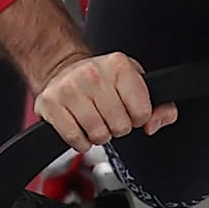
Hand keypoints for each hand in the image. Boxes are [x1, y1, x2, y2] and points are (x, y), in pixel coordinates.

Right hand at [34, 52, 175, 151]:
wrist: (62, 69)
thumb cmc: (102, 80)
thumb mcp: (134, 83)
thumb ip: (157, 106)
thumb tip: (153, 125)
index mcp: (119, 65)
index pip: (142, 112)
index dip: (138, 117)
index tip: (128, 111)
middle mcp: (93, 73)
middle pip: (120, 126)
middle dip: (117, 128)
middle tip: (108, 116)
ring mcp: (70, 88)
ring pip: (98, 134)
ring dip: (98, 135)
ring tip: (94, 121)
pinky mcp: (51, 104)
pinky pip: (75, 139)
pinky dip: (80, 142)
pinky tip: (80, 128)